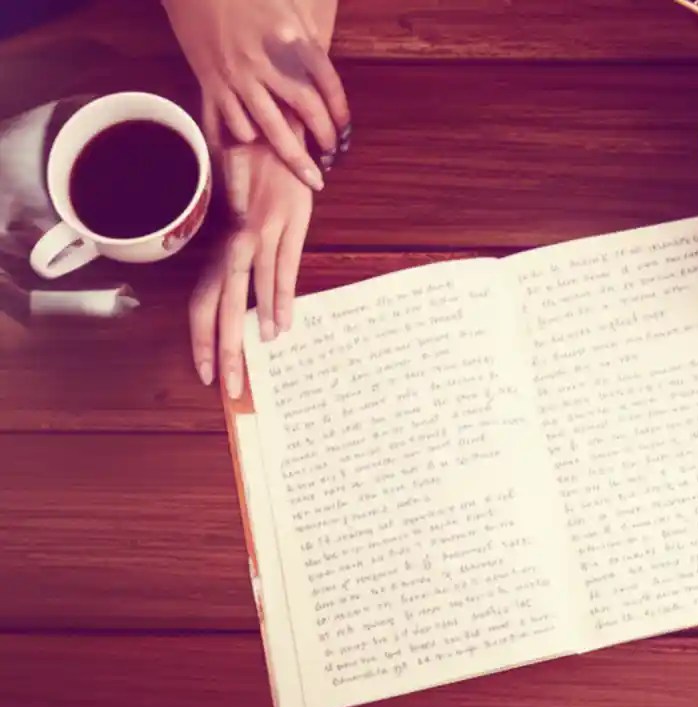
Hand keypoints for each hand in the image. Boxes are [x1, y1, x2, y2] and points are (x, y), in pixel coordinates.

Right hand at [162, 0, 349, 191]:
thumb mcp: (291, 7)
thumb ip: (309, 39)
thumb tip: (326, 69)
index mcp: (291, 40)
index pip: (327, 82)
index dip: (340, 109)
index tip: (345, 129)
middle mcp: (266, 62)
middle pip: (304, 108)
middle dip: (323, 138)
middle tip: (332, 160)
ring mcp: (236, 76)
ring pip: (268, 126)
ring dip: (291, 154)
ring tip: (307, 174)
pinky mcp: (209, 83)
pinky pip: (226, 122)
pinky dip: (242, 140)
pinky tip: (255, 151)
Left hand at [189, 141, 312, 398]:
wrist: (270, 124)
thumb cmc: (255, 169)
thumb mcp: (240, 213)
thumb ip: (238, 246)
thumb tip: (240, 284)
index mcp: (223, 245)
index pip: (205, 301)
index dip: (202, 338)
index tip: (205, 372)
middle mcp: (235, 242)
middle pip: (222, 304)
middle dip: (222, 347)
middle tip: (225, 385)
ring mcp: (261, 231)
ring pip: (250, 290)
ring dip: (250, 330)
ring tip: (252, 363)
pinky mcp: (288, 220)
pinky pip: (283, 267)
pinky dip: (280, 299)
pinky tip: (280, 326)